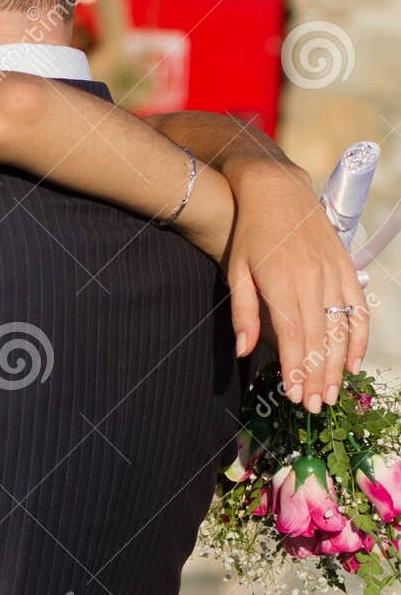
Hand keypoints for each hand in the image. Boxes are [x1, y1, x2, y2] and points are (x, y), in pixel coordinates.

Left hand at [221, 158, 368, 411]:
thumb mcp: (236, 271)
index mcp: (283, 283)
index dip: (296, 370)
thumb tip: (244, 351)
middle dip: (318, 376)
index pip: (293, 337)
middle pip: (319, 339)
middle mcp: (313, 280)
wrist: (278, 189)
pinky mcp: (346, 266)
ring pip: (341, 328)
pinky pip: (358, 307)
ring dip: (338, 364)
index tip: (295, 396)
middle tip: (315, 406)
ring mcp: (333, 272)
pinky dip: (359, 336)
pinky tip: (354, 361)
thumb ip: (243, 312)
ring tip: (333, 393)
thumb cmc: (250, 233)